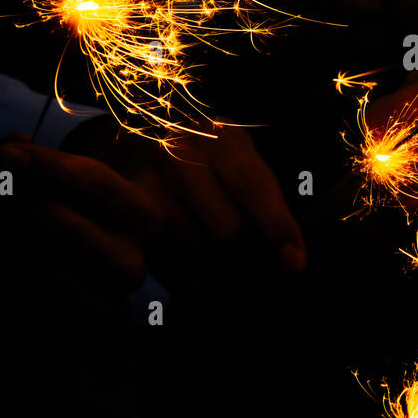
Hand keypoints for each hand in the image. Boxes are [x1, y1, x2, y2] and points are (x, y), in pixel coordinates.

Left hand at [0, 131, 165, 297]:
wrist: (73, 304)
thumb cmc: (70, 230)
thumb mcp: (63, 190)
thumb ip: (36, 166)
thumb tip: (9, 144)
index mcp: (143, 217)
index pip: (95, 183)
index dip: (48, 164)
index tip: (5, 150)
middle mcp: (131, 261)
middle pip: (54, 220)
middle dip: (3, 194)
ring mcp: (102, 302)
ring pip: (26, 257)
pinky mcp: (62, 331)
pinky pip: (14, 292)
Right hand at [62, 118, 307, 277]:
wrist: (134, 141)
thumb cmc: (207, 156)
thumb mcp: (238, 157)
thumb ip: (263, 194)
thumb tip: (291, 255)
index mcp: (218, 138)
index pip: (252, 184)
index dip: (278, 226)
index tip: (296, 264)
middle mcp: (177, 156)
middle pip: (227, 229)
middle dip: (250, 257)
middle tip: (261, 271)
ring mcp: (144, 185)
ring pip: (196, 254)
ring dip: (221, 274)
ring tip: (231, 272)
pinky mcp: (122, 220)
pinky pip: (166, 265)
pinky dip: (190, 280)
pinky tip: (201, 275)